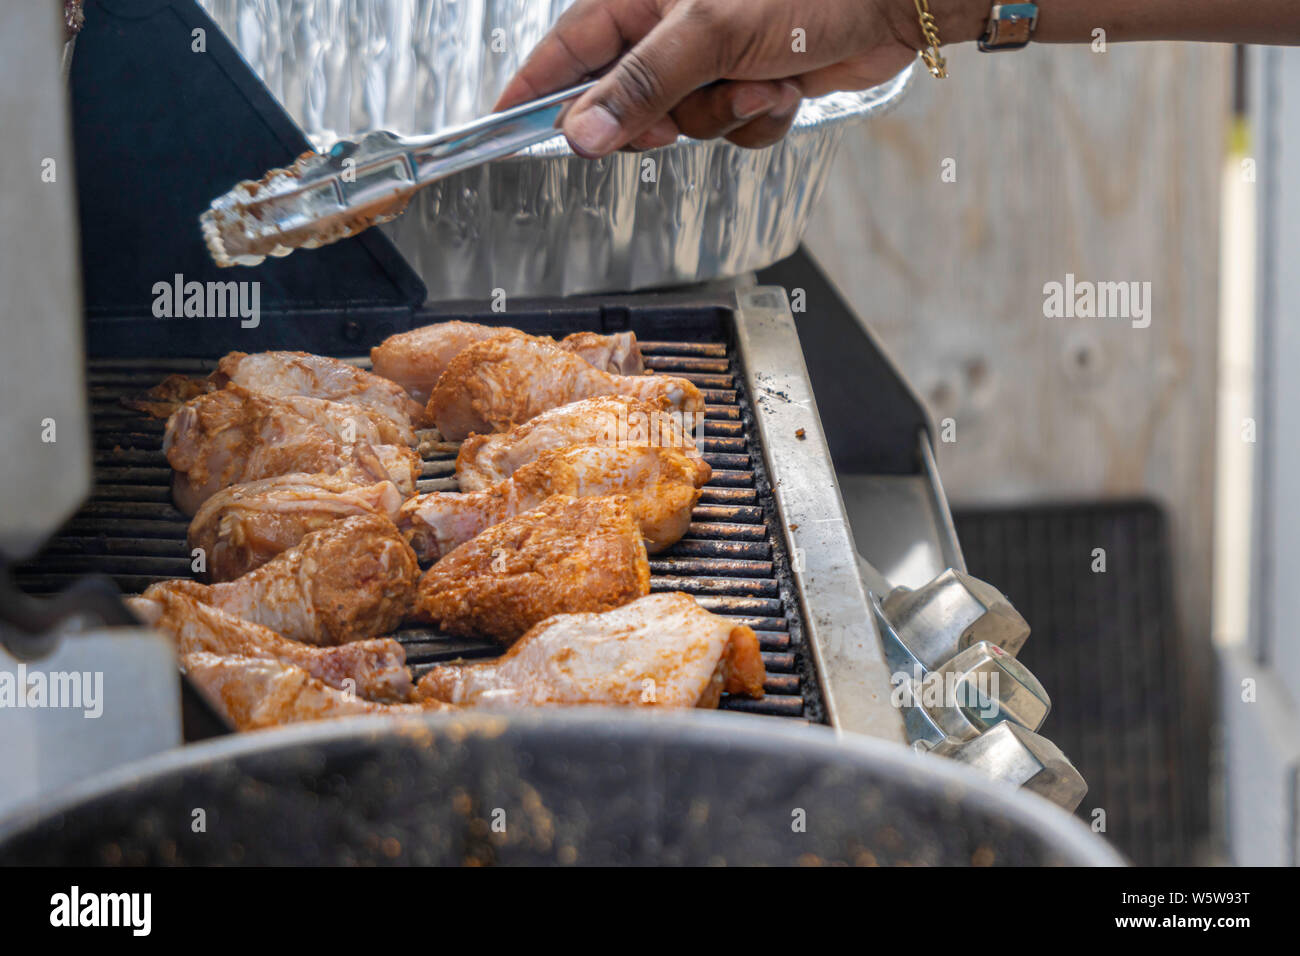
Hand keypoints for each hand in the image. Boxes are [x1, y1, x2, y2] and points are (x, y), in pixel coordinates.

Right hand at [494, 0, 978, 155]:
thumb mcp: (706, 32)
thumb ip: (638, 87)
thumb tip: (579, 135)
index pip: (565, 52)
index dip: (534, 93)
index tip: (499, 128)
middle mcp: (668, 32)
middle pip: (623, 106)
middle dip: (661, 118)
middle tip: (688, 104)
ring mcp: (709, 62)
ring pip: (683, 127)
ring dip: (726, 113)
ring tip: (762, 75)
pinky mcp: (749, 85)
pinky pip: (730, 133)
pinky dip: (758, 120)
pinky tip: (784, 85)